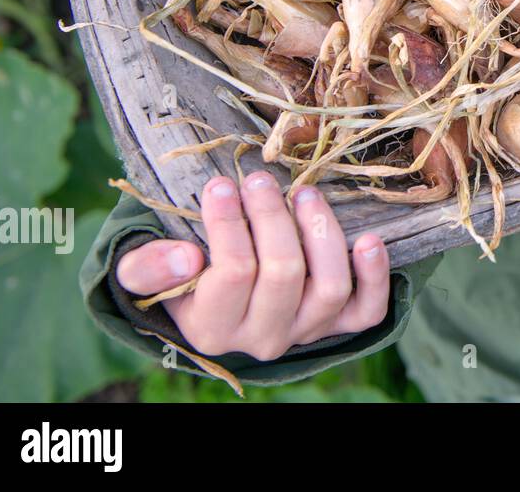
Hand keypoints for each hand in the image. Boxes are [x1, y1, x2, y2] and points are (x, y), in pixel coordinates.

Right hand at [115, 172, 390, 360]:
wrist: (218, 307)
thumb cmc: (182, 278)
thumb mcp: (144, 273)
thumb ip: (147, 266)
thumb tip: (184, 258)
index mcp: (213, 327)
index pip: (232, 273)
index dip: (228, 224)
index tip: (220, 184)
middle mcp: (264, 338)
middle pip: (283, 274)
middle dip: (274, 218)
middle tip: (260, 181)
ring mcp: (306, 332)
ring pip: (329, 287)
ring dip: (321, 233)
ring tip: (305, 193)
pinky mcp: (340, 325)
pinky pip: (367, 310)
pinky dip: (374, 276)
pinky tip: (369, 239)